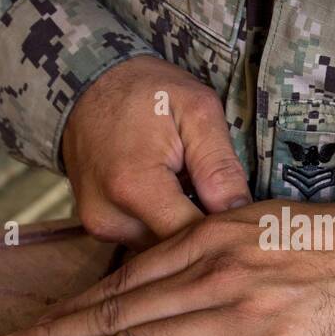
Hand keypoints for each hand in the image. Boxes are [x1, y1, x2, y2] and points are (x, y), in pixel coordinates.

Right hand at [62, 55, 250, 247]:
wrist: (87, 85)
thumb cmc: (146, 92)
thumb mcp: (196, 110)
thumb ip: (219, 166)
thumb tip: (240, 214)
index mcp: (135, 187)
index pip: (196, 238)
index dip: (227, 230)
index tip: (247, 217)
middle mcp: (111, 217)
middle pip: (178, 250)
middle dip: (208, 233)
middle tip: (226, 202)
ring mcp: (100, 227)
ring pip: (163, 250)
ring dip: (185, 230)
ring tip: (197, 194)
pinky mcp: (97, 229)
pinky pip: (145, 240)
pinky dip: (165, 226)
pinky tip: (176, 199)